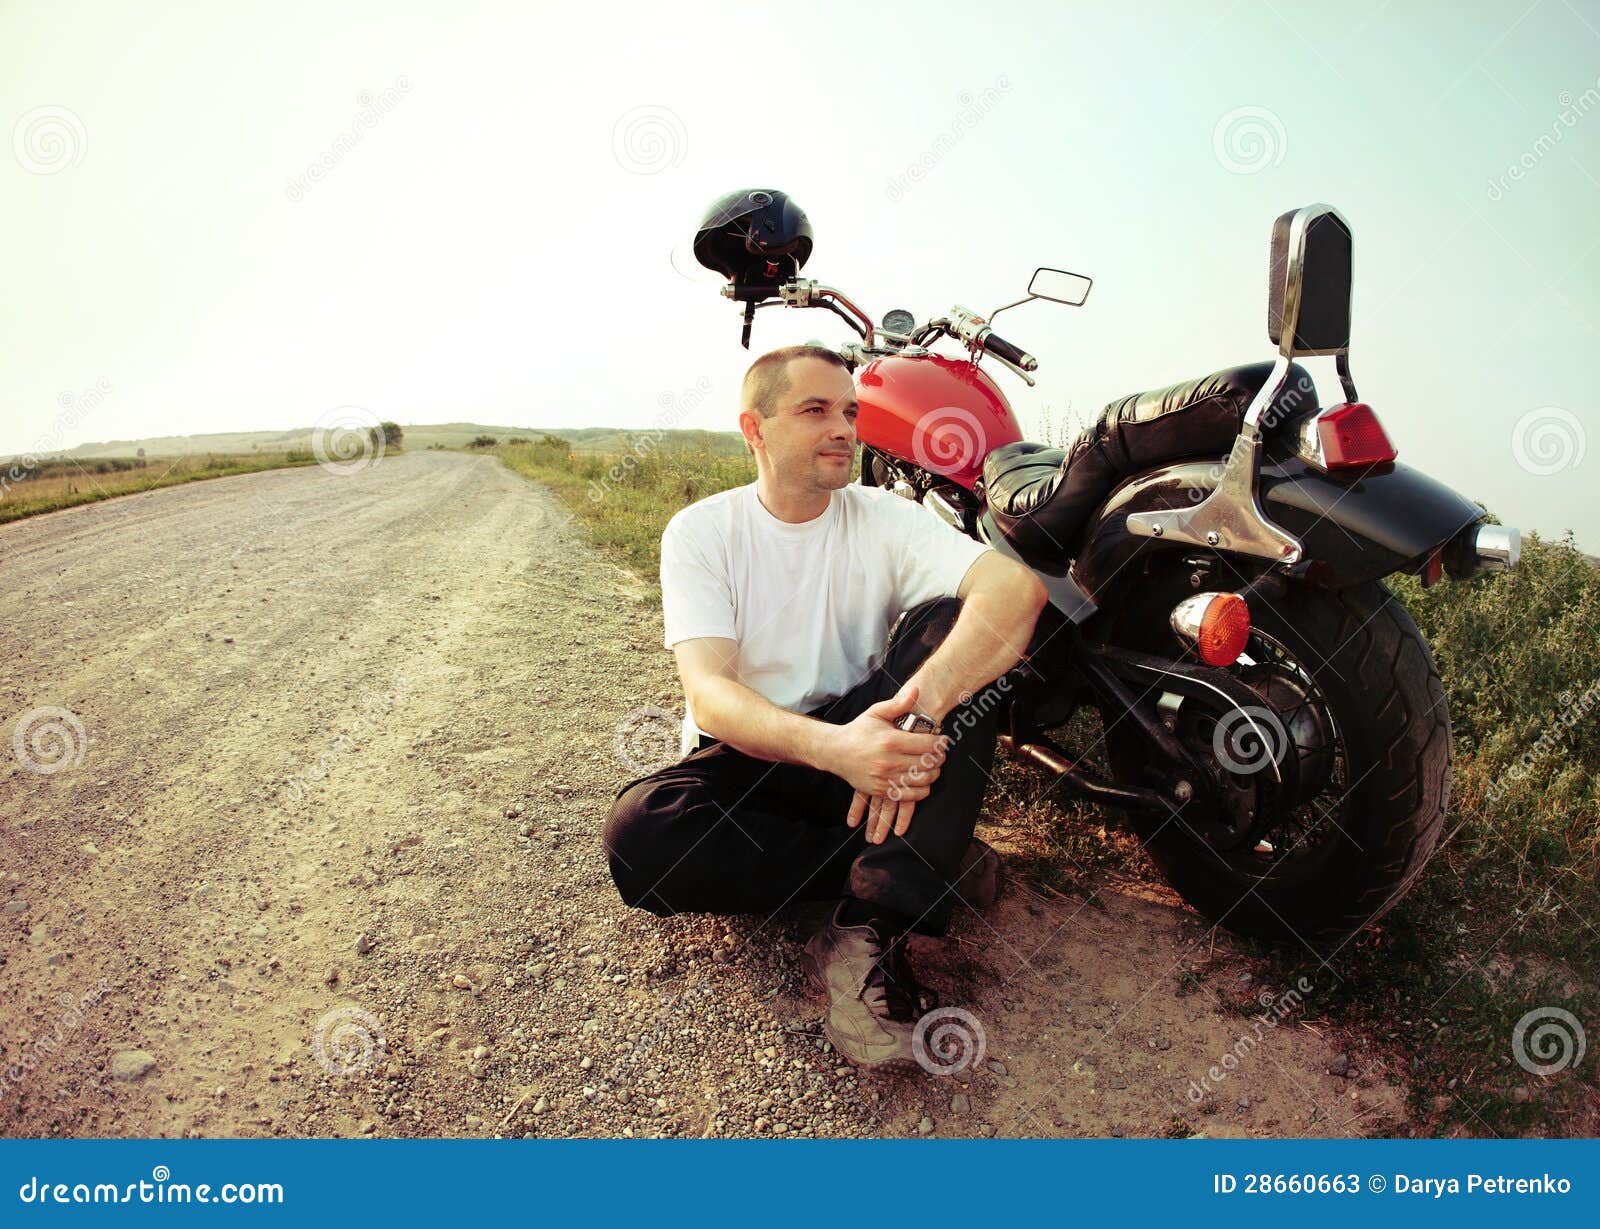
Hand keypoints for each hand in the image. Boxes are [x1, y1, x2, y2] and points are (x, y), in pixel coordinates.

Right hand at [831, 682, 947, 843]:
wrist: (837, 752)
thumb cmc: (859, 731)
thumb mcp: (876, 712)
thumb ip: (898, 704)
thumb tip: (916, 691)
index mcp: (891, 741)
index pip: (928, 744)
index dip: (940, 742)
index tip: (943, 740)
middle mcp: (889, 761)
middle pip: (929, 763)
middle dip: (939, 758)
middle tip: (939, 753)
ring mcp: (886, 778)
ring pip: (924, 780)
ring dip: (934, 773)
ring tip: (932, 766)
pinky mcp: (883, 791)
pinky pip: (912, 796)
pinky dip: (923, 789)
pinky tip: (922, 779)